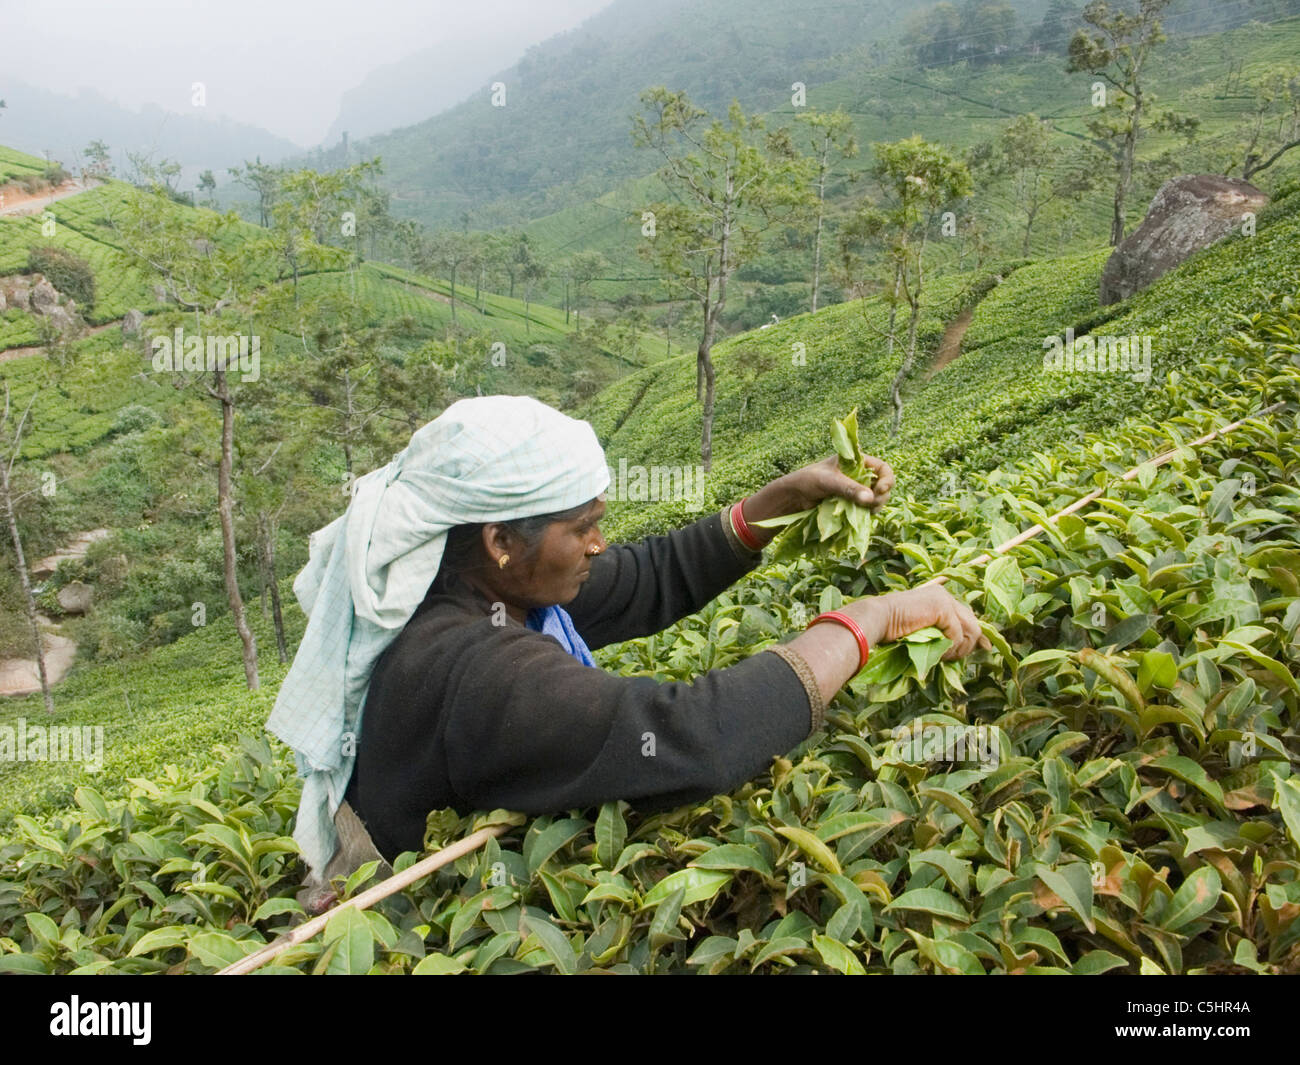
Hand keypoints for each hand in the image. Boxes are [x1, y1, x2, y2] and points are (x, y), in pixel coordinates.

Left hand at [742, 454, 895, 532]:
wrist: (792, 497)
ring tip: (866, 512)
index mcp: (855, 461)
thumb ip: (849, 488)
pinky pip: (866, 509)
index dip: (886, 480)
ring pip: (876, 499)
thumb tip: (870, 498)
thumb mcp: (828, 482)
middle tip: (871, 506)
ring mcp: (855, 490)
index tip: (880, 490)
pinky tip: (860, 516)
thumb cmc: (807, 481)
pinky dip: (866, 513)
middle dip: (881, 496)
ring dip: (874, 506)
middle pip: (883, 485)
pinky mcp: (850, 503)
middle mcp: (858, 475)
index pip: (882, 468)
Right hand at [848, 585, 989, 659]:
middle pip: (974, 623)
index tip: (986, 648)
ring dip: (959, 648)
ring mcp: (945, 599)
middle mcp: (945, 595)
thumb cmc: (893, 628)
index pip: (968, 616)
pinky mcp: (942, 608)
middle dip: (970, 644)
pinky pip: (957, 634)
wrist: (878, 619)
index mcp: (939, 598)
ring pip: (970, 629)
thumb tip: (964, 647)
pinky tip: (939, 653)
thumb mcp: (925, 631)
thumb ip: (943, 635)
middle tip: (956, 658)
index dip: (977, 634)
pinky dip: (950, 647)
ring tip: (945, 657)